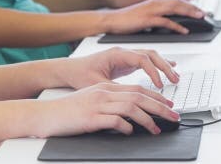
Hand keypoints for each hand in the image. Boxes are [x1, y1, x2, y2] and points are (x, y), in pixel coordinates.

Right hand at [32, 82, 179, 137]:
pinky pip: (114, 121)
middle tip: (174, 116)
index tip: (169, 105)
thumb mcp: (92, 101)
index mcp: (105, 88)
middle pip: (139, 96)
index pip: (137, 89)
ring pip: (131, 107)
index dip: (156, 97)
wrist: (46, 114)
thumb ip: (111, 103)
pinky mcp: (90, 118)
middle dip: (160, 106)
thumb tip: (131, 114)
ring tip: (157, 129)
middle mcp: (103, 93)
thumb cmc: (68, 111)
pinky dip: (126, 126)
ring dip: (148, 119)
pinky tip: (131, 132)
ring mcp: (97, 105)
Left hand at [56, 46, 179, 89]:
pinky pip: (146, 60)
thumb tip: (131, 100)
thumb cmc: (80, 75)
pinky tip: (168, 68)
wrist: (70, 70)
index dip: (153, 71)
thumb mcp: (97, 85)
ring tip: (175, 77)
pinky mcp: (126, 62)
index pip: (142, 59)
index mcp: (116, 55)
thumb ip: (115, 90)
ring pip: (150, 56)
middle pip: (150, 54)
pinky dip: (158, 65)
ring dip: (164, 65)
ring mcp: (125, 56)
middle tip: (175, 80)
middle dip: (165, 67)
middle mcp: (123, 52)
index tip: (160, 85)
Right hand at [102, 0, 205, 34]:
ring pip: (174, 8)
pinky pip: (166, 21)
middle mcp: (154, 1)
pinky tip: (184, 30)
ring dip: (188, 12)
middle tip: (204, 12)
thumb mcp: (144, 11)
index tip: (198, 5)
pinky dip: (177, 25)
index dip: (188, 0)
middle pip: (178, 1)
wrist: (112, 19)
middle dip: (192, 6)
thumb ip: (156, 12)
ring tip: (199, 17)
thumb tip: (167, 18)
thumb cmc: (127, 17)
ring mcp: (151, 10)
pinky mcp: (147, 19)